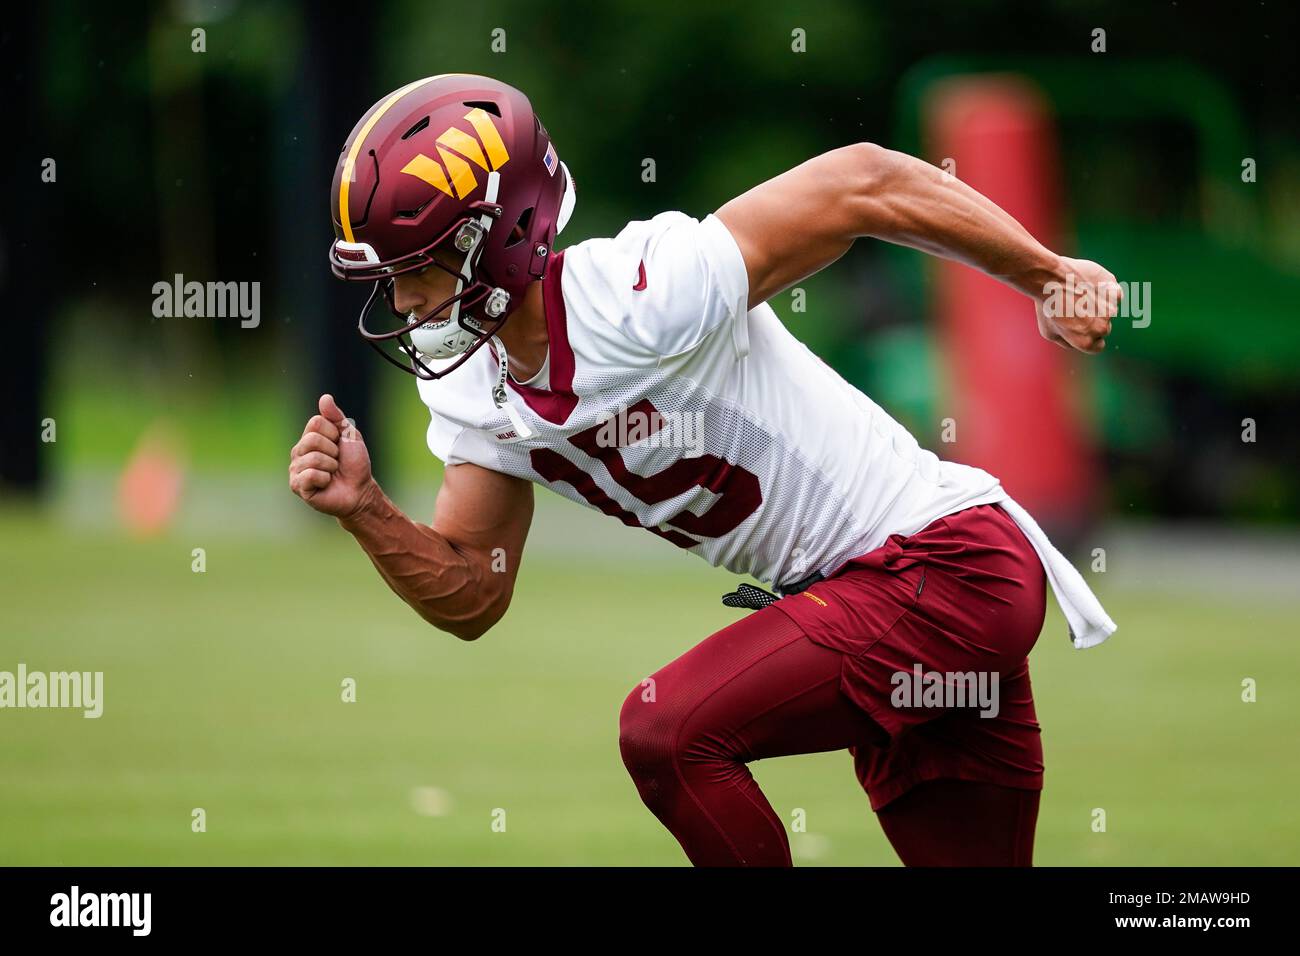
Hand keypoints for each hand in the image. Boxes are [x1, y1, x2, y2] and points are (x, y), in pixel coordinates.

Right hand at [288, 394, 374, 518]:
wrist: (360, 490)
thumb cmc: (354, 464)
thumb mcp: (349, 435)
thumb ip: (336, 417)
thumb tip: (324, 397)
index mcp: (309, 438)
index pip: (316, 423)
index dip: (334, 433)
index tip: (339, 445)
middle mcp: (298, 452)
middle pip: (312, 439)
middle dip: (333, 451)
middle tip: (336, 461)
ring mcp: (295, 469)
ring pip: (313, 458)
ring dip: (331, 467)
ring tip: (332, 473)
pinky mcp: (297, 486)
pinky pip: (310, 475)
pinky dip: (325, 479)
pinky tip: (325, 484)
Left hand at [1032, 256, 1121, 353]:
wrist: (1051, 280)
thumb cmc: (1048, 306)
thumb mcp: (1050, 332)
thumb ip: (1068, 342)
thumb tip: (1078, 343)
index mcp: (1086, 343)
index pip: (1097, 346)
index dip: (1089, 336)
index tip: (1081, 325)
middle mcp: (1101, 329)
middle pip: (1103, 328)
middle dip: (1093, 319)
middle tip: (1076, 306)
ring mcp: (1109, 310)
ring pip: (1109, 310)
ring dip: (1098, 303)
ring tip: (1080, 293)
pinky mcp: (1113, 292)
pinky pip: (1115, 294)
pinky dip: (1107, 290)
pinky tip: (1092, 285)